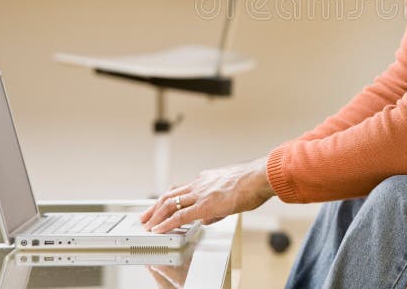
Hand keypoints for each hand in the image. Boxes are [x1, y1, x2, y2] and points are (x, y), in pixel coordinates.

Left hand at [140, 157, 274, 232]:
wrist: (260, 176)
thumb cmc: (254, 181)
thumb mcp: (232, 188)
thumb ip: (218, 203)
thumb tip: (209, 218)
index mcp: (207, 179)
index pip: (182, 189)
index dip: (169, 199)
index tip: (162, 206)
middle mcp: (200, 184)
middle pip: (170, 195)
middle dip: (155, 207)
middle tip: (146, 216)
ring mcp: (201, 193)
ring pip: (170, 204)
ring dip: (156, 215)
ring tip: (148, 225)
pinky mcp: (205, 205)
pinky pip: (180, 216)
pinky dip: (166, 223)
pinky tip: (159, 229)